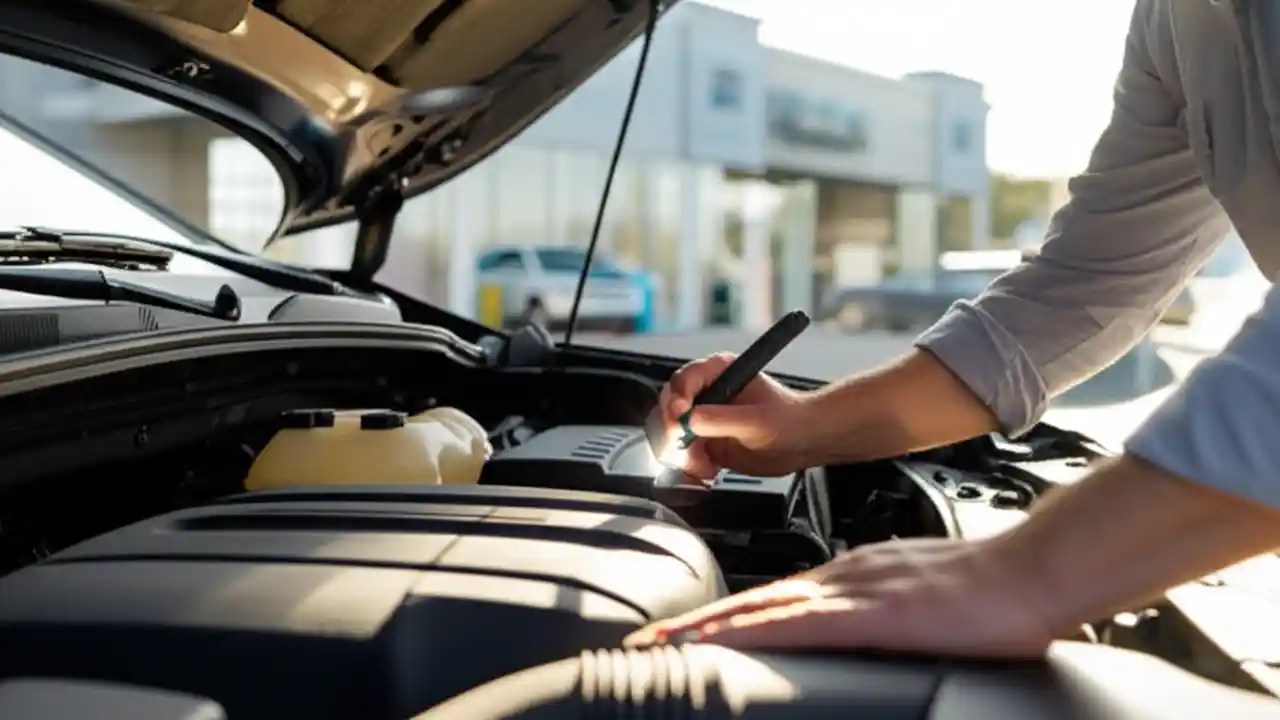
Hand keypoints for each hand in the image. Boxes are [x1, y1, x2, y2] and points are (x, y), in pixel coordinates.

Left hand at [623, 537, 1057, 657]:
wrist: (1031, 572)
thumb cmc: (989, 591)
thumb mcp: (920, 601)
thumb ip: (883, 616)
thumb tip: (866, 636)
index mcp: (853, 577)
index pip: (774, 600)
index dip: (726, 618)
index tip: (690, 634)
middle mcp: (843, 578)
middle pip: (755, 602)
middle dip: (701, 624)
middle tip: (653, 642)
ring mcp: (855, 592)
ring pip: (765, 610)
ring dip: (711, 628)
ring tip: (666, 646)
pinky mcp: (873, 612)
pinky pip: (801, 623)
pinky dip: (754, 631)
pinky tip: (727, 641)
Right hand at [660, 352, 813, 479]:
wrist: (803, 442)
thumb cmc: (789, 421)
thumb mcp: (755, 421)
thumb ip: (721, 420)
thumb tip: (689, 420)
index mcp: (719, 372)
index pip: (684, 380)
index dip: (677, 398)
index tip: (680, 418)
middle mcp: (707, 391)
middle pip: (669, 404)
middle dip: (672, 429)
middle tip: (683, 445)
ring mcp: (704, 416)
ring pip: (672, 431)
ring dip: (681, 451)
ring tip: (703, 463)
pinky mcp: (705, 439)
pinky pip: (683, 451)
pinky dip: (689, 463)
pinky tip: (707, 469)